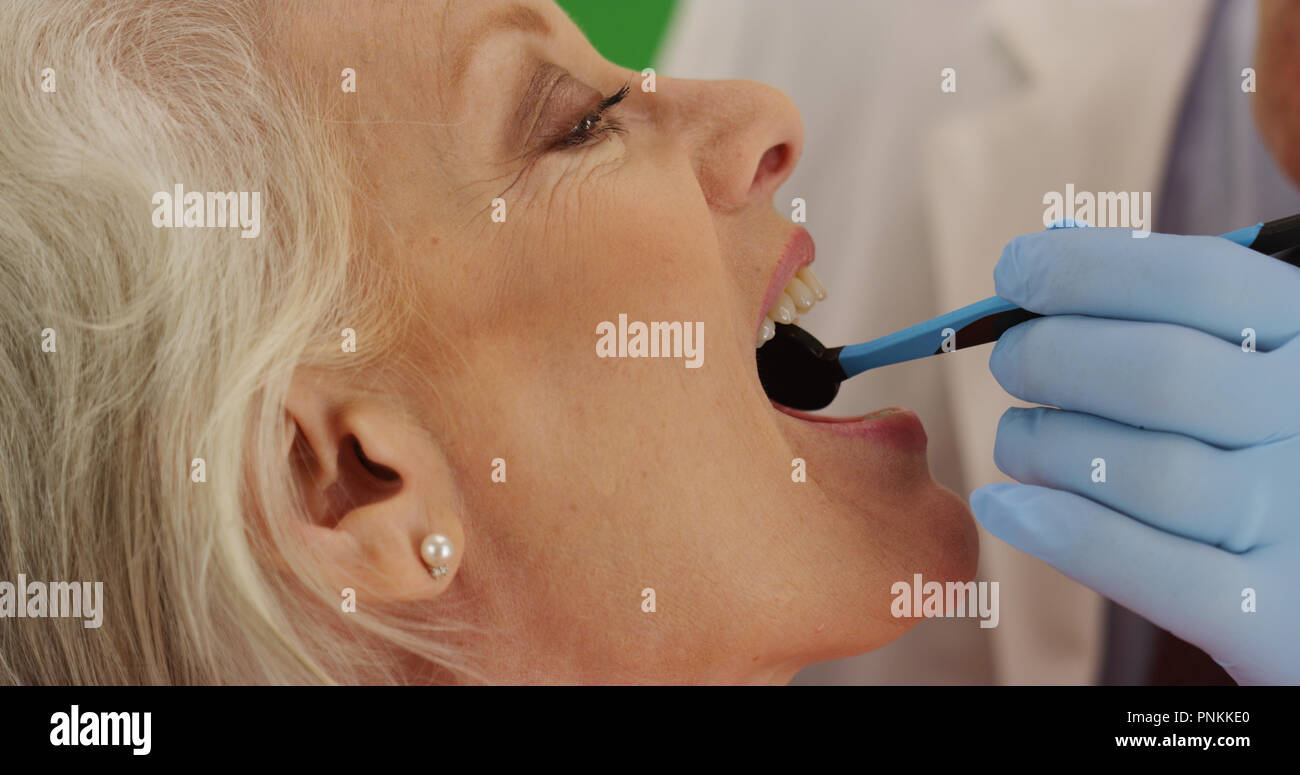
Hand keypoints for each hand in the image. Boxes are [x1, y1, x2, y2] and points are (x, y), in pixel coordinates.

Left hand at [970, 225, 1299, 684]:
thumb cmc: (1266, 433)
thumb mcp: (1254, 352)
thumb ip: (1171, 303)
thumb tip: (1053, 248)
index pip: (1198, 279)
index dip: (1085, 270)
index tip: (1013, 272)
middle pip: (1160, 374)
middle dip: (1050, 358)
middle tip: (1011, 363)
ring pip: (1141, 472)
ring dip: (1043, 447)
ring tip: (1018, 441)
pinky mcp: (1272, 617)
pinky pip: (1149, 572)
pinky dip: (1058, 532)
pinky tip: (1002, 507)